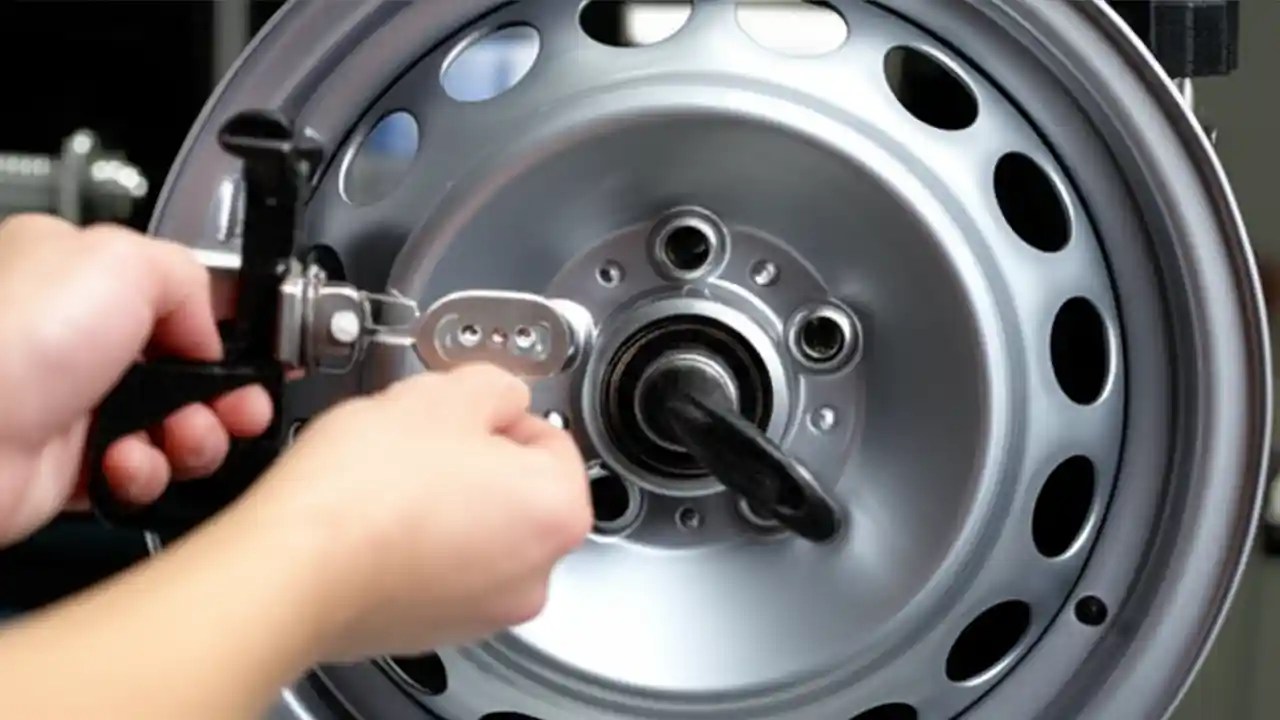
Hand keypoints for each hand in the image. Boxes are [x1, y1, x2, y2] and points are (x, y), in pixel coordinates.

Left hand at [0, 214, 271, 546]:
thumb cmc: (9, 342)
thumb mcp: (124, 260)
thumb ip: (190, 276)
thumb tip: (210, 326)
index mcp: (79, 274)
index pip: (179, 300)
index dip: (226, 332)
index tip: (257, 358)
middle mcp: (74, 337)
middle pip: (190, 371)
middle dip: (225, 396)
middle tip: (237, 407)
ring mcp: (73, 404)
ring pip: (174, 428)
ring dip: (193, 438)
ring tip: (179, 437)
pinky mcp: (68, 466)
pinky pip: (140, 474)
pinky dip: (145, 473)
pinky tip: (125, 462)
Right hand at [242, 364, 591, 659]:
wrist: (292, 568)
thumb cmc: (364, 493)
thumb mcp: (444, 394)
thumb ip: (494, 385)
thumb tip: (500, 396)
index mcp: (557, 512)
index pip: (551, 437)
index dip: (497, 414)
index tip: (461, 412)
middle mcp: (534, 574)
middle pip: (516, 491)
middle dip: (471, 461)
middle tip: (419, 443)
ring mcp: (483, 611)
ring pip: (476, 533)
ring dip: (442, 504)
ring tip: (389, 483)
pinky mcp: (432, 631)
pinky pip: (438, 571)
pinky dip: (415, 546)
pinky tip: (374, 522)